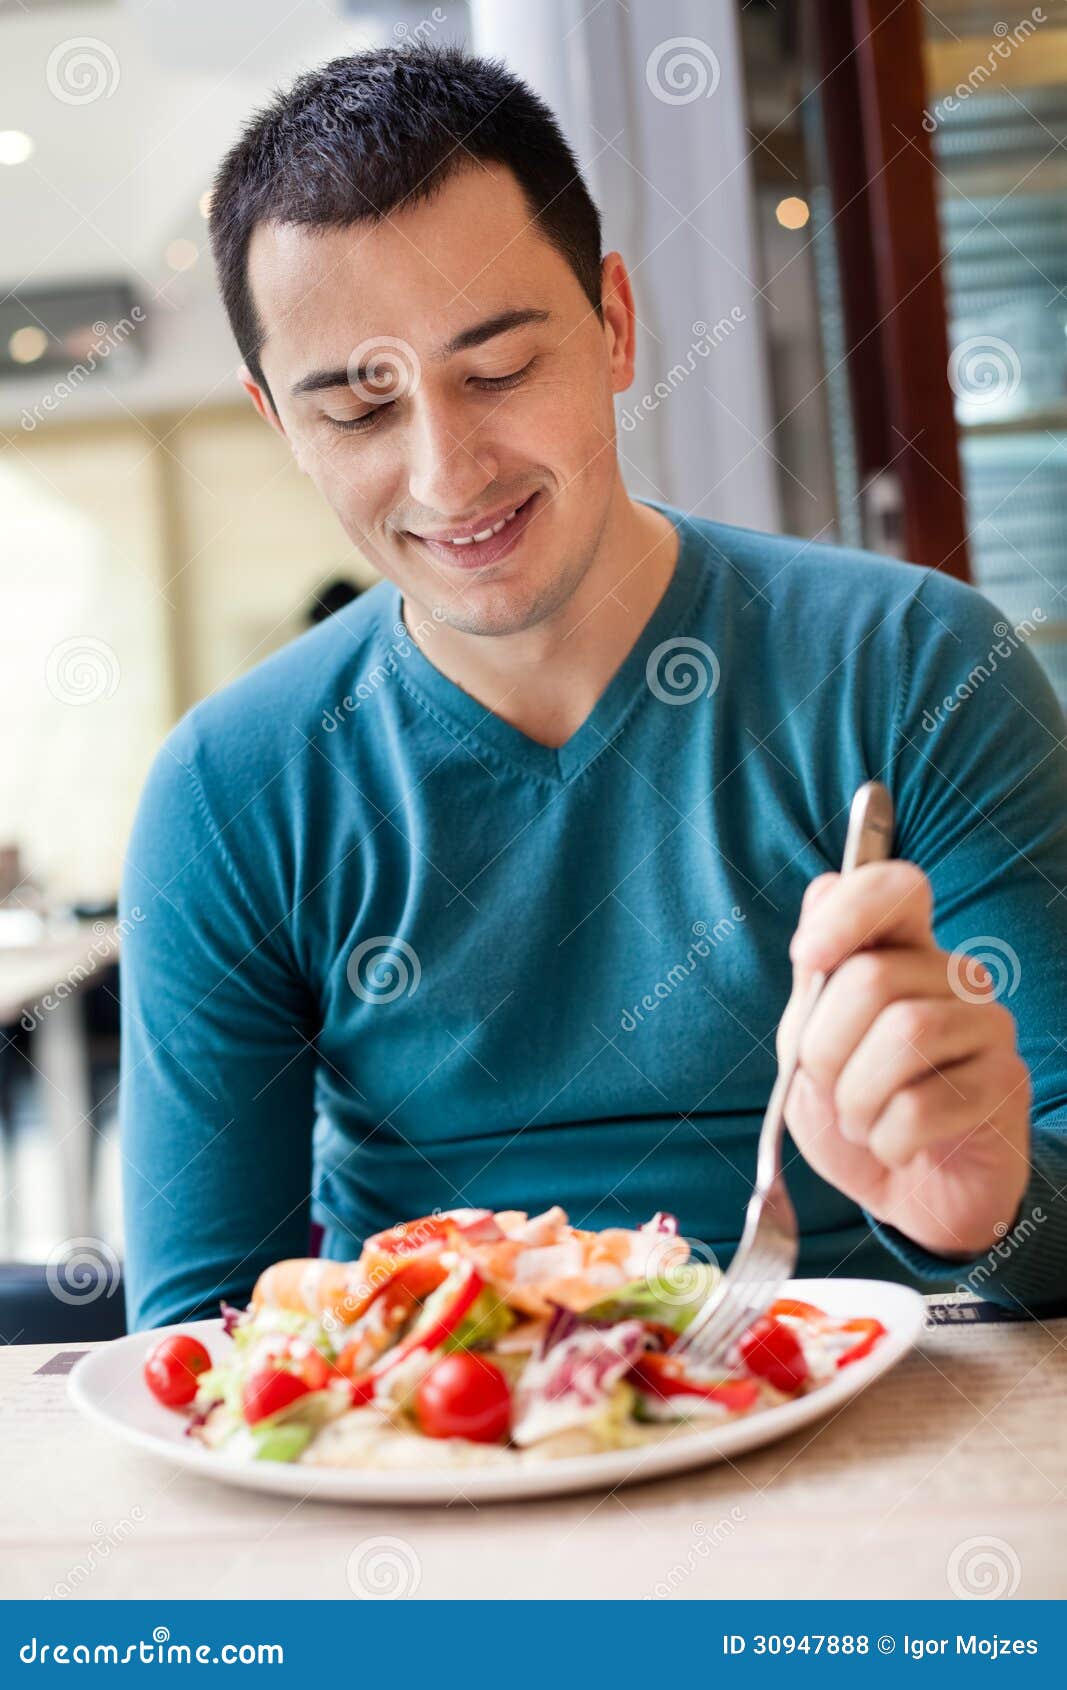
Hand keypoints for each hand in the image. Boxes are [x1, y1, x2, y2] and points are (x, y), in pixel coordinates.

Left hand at [779, 861, 1031, 1258]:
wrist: (906, 1196)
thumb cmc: (855, 1114)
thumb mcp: (808, 1050)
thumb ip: (812, 987)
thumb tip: (823, 904)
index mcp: (900, 953)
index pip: (894, 888)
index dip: (847, 910)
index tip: (807, 959)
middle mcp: (952, 976)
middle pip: (872, 976)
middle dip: (825, 1048)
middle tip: (831, 1090)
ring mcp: (987, 1025)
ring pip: (903, 1034)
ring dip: (856, 1099)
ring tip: (861, 1123)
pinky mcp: (1006, 1082)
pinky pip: (923, 1104)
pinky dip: (886, 1138)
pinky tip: (896, 1146)